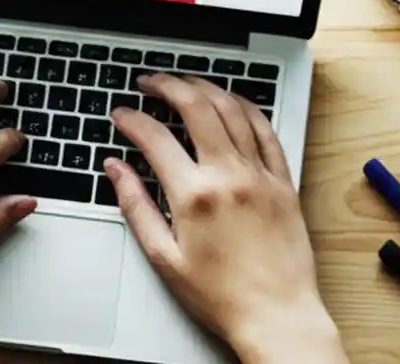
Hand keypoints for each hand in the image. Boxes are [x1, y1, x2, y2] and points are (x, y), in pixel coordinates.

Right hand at [106, 74, 346, 363]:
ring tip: (187, 83)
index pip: (155, 138)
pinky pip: (267, 130)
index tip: (122, 115)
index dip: (132, 119)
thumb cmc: (221, 296)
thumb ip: (136, 206)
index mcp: (194, 196)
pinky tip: (234, 102)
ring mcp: (260, 175)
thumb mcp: (163, 257)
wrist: (276, 316)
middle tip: (150, 82)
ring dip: (206, 87)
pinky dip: (247, 108)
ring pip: (233, 109)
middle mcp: (229, 176)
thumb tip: (116, 170)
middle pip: (196, 107)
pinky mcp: (284, 182)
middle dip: (168, 85)